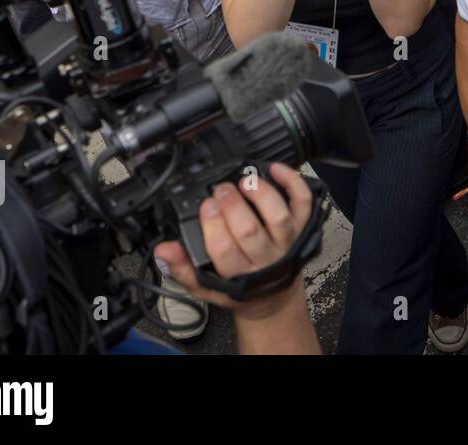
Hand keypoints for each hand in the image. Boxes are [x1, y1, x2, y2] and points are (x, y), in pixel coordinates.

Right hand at [153, 162, 312, 318]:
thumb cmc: (238, 290)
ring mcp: (287, 244)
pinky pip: (303, 204)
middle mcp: (265, 260)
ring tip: (244, 181)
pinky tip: (276, 169)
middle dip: (232, 206)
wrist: (272, 299)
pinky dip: (293, 183)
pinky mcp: (303, 230)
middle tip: (220, 191)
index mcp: (238, 276)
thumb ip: (182, 268)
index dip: (213, 225)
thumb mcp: (205, 286)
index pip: (224, 250)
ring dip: (261, 195)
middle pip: (250, 230)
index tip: (205, 207)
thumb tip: (163, 249)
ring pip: (279, 218)